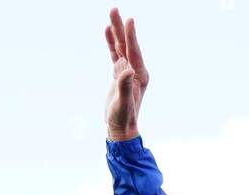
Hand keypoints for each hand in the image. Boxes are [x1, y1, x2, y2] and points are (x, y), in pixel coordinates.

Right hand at [104, 8, 148, 140]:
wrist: (120, 128)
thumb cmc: (123, 118)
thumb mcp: (124, 103)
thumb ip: (125, 85)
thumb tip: (127, 69)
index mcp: (141, 76)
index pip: (135, 52)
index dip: (131, 36)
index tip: (129, 20)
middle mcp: (136, 71)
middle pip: (127, 45)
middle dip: (121, 27)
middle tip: (115, 9)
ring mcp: (127, 71)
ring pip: (121, 47)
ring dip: (116, 30)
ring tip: (111, 13)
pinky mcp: (119, 74)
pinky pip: (115, 54)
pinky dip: (111, 42)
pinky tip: (108, 30)